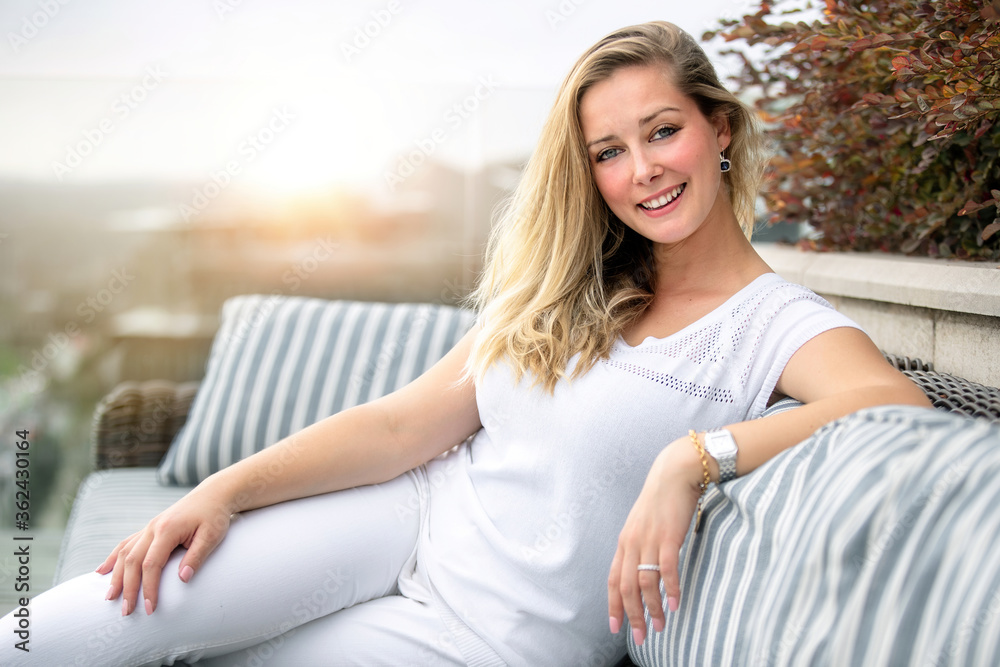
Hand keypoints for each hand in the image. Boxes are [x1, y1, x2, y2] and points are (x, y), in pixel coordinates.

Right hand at [95, 480, 234, 615]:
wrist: (213, 494)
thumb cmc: (214, 516)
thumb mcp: (212, 536)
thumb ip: (197, 556)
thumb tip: (182, 579)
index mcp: (167, 530)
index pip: (151, 564)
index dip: (148, 588)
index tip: (150, 608)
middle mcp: (153, 527)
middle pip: (132, 561)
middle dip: (127, 588)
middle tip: (126, 612)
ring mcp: (149, 527)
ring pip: (124, 552)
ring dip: (116, 576)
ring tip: (110, 598)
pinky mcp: (149, 528)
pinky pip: (126, 544)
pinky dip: (113, 558)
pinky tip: (102, 571)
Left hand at [607, 437, 702, 644]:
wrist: (675, 473)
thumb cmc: (662, 500)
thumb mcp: (644, 525)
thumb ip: (641, 545)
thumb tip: (643, 569)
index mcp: (625, 542)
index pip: (612, 580)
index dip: (613, 605)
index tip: (615, 627)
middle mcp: (632, 543)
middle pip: (626, 587)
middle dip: (631, 615)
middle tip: (639, 638)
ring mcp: (649, 540)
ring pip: (645, 582)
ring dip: (652, 608)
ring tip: (659, 627)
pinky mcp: (668, 536)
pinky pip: (666, 568)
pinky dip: (669, 589)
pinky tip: (674, 605)